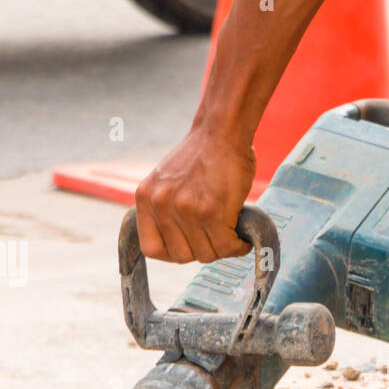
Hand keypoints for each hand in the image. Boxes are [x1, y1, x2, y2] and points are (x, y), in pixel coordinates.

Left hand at [134, 126, 256, 262]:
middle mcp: (161, 205)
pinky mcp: (211, 211)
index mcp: (146, 198)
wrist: (222, 132)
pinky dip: (238, 247)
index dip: (173, 253)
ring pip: (205, 254)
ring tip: (232, 236)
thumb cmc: (202, 155)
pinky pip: (226, 246)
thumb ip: (167, 208)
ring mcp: (185, 209)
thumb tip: (182, 241)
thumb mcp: (168, 181)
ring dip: (223, 250)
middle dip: (202, 251)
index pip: (152, 249)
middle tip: (217, 239)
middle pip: (182, 256)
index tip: (190, 247)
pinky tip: (243, 239)